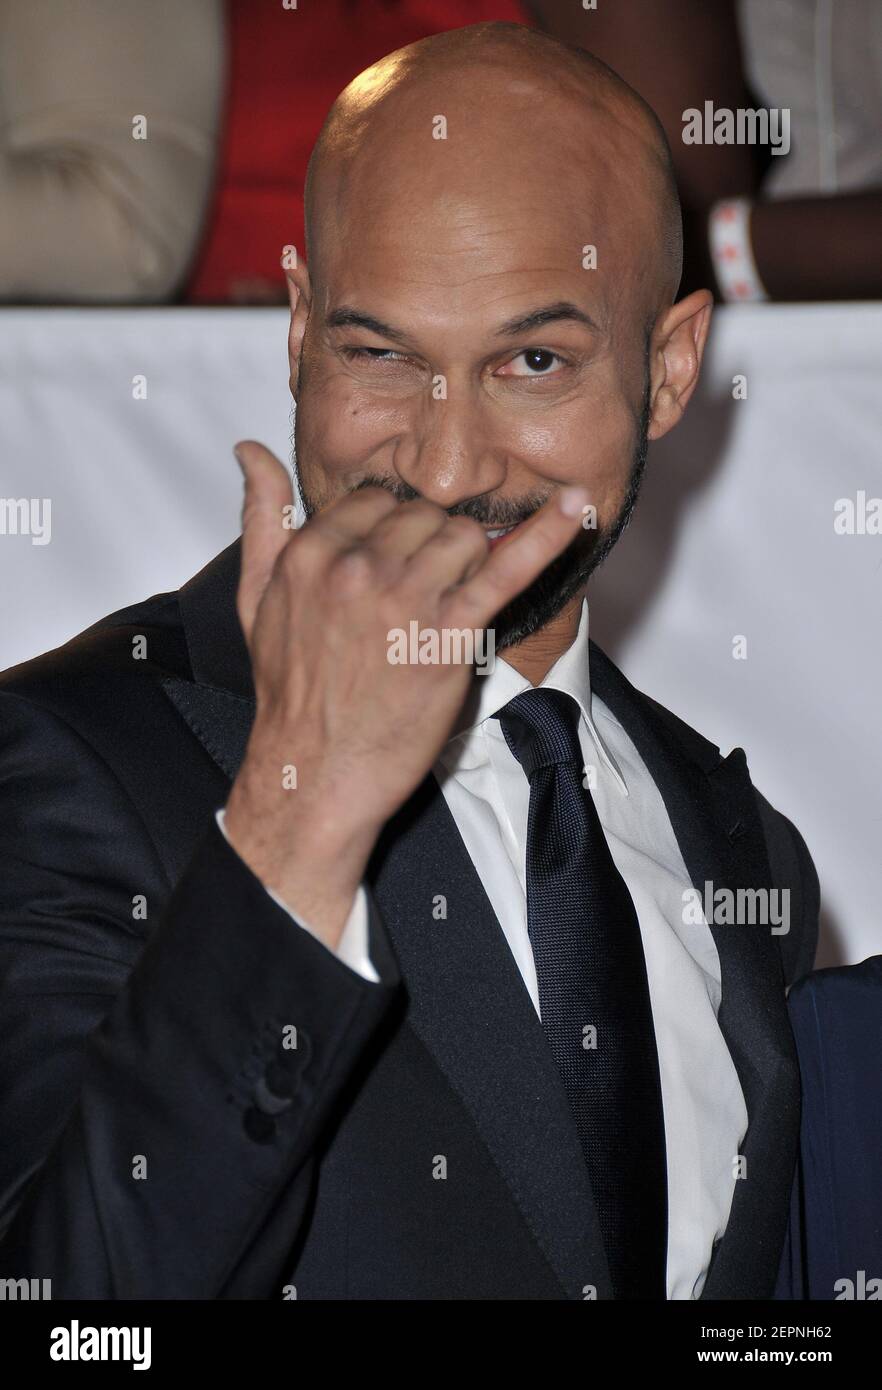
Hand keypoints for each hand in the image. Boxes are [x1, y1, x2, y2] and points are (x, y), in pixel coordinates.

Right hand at [224, 441, 587, 945]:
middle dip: (428, 547)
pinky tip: (576, 507)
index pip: (375, 500)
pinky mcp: (451, 634)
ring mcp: (407, 598)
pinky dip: (546, 536)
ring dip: (464, 565)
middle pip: (422, 515)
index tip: (394, 563)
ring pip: (462, 536)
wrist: (314, 771)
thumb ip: (261, 518)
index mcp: (312, 553)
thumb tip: (250, 449)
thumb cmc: (290, 691)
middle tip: (417, 600)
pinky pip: (507, 568)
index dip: (391, 530)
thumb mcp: (254, 597)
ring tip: (443, 610)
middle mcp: (358, 566)